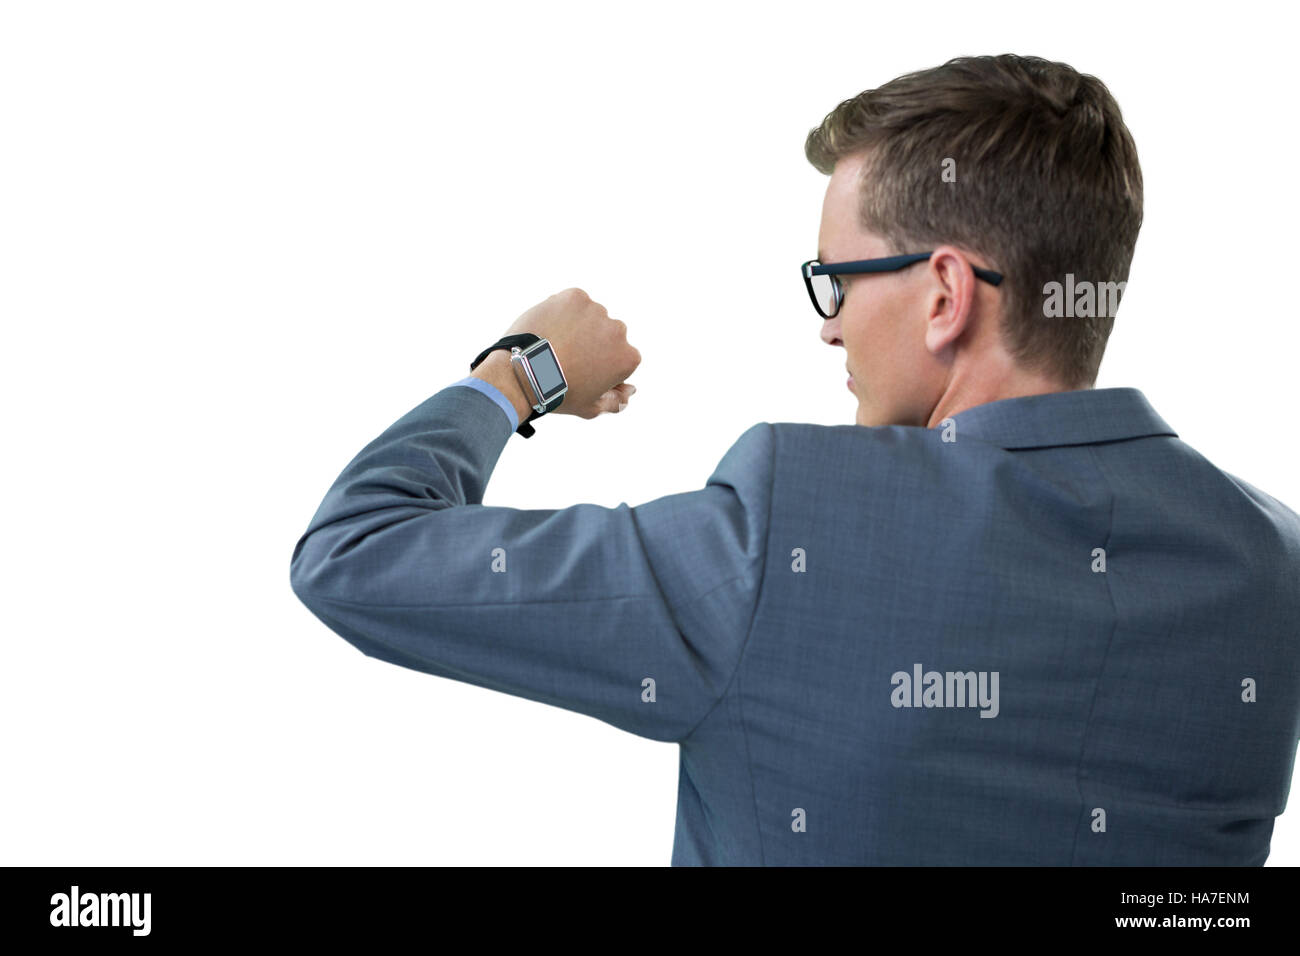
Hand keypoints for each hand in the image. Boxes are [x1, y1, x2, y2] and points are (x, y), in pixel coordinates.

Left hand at [503, 288, 639, 418]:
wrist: (524, 372)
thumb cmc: (557, 394)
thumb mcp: (590, 407)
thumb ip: (616, 400)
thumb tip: (630, 390)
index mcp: (627, 357)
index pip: (621, 357)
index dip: (602, 364)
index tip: (584, 371)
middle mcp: (618, 330)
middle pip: (608, 333)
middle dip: (593, 342)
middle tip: (568, 356)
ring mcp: (596, 311)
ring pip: (590, 316)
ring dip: (578, 325)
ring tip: (555, 343)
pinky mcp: (575, 297)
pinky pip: (572, 302)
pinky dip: (563, 312)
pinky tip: (550, 329)